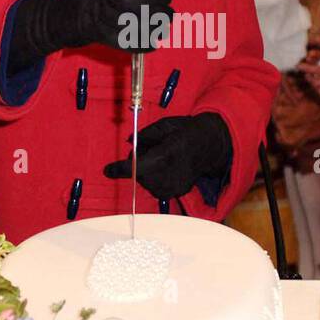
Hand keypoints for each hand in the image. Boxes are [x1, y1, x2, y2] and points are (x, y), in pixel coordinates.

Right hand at [8, 0, 173, 71]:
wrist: (53, 15)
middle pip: (137, 0)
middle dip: (159, 10)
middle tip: (169, 16)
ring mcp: (95, 9)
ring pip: (131, 21)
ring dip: (152, 28)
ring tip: (163, 30)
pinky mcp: (92, 31)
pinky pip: (122, 39)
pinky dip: (140, 44)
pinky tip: (151, 44)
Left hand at [103, 113, 231, 199]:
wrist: (211, 146)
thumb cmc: (187, 132)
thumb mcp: (165, 126)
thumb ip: (144, 136)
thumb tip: (129, 142)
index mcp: (163, 156)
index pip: (134, 167)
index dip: (118, 169)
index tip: (107, 170)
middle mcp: (166, 176)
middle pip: (138, 173)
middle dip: (138, 162)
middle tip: (152, 149)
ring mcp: (172, 187)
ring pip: (145, 181)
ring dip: (147, 171)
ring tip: (162, 158)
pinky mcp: (176, 193)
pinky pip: (156, 187)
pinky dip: (157, 178)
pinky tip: (168, 168)